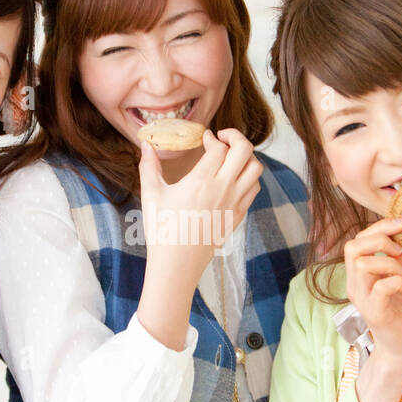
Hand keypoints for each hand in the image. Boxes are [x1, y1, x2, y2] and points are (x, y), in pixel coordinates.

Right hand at [134, 129, 261, 349]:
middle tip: (223, 138)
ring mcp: (235, 203)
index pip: (220, 147)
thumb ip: (149, 166)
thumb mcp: (152, 195)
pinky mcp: (238, 216)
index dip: (213, 137)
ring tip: (231, 157)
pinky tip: (234, 178)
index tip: (205, 137)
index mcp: (202, 181)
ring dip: (246, 157)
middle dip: (236, 137)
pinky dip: (248, 177)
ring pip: (256, 169)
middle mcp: (223, 189)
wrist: (177, 264)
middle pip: (245, 151)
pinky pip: (253, 189)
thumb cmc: (163, 229)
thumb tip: (145, 145)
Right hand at [344, 216, 401, 368]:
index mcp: (359, 274)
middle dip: (380, 240)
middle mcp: (355, 285)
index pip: (357, 241)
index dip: (379, 227)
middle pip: (352, 247)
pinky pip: (382, 286)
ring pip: (363, 265)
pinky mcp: (373, 313)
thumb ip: (401, 257)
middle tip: (400, 250)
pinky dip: (400, 282)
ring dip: (391, 263)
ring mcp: (362, 299)